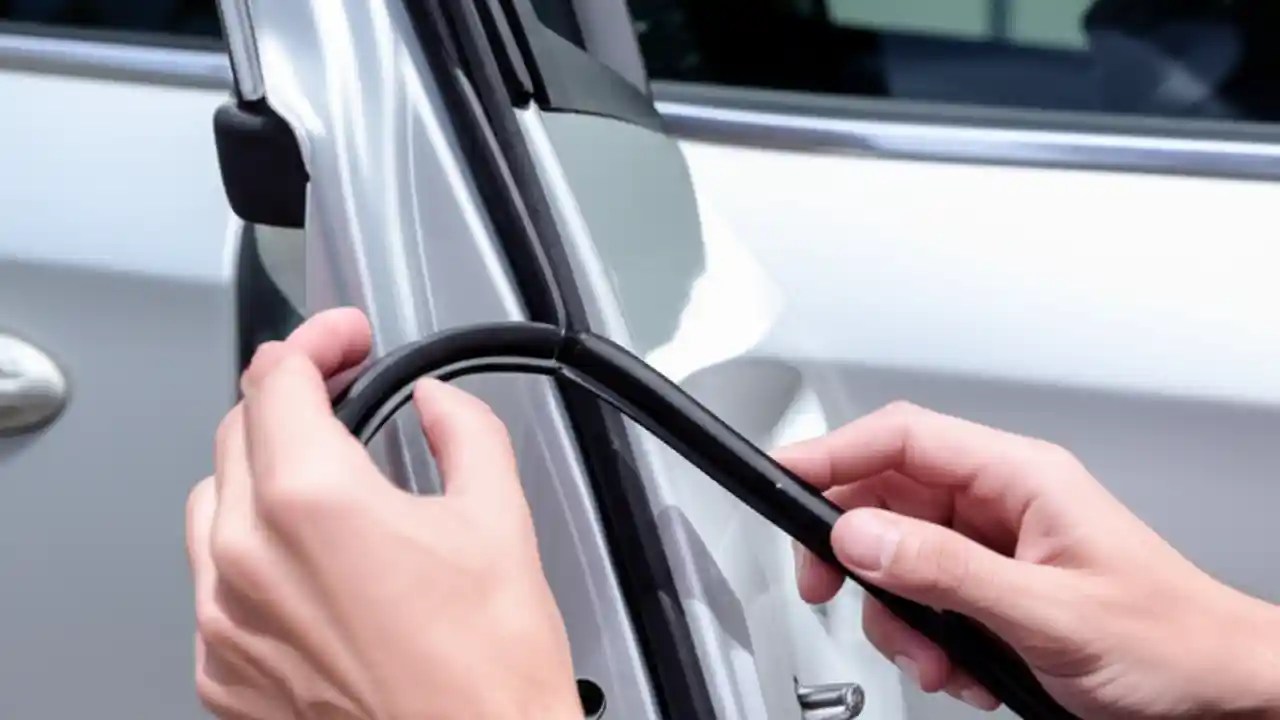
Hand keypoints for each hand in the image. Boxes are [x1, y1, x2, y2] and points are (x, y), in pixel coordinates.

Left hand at [185, 309, 579, 719]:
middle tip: (345, 392)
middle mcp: (249, 558)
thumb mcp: (499, 519)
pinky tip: (310, 561)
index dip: (315, 340)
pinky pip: (213, 581)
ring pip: (212, 504)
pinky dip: (251, 551)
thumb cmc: (488, 671)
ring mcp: (225, 621)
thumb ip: (465, 432)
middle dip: (291, 398)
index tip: (344, 339)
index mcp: (312, 503)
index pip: (276, 379)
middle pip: (236, 430)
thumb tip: (439, 403)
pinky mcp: (223, 672)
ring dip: (261, 470)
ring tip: (322, 476)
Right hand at [779, 402, 1279, 717]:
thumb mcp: (1047, 612)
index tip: (784, 477)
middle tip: (829, 587)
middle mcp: (1003, 500)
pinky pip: (925, 591)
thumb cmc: (1170, 642)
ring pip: (898, 551)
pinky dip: (924, 634)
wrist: (1218, 690)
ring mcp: (997, 542)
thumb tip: (862, 537)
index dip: (834, 452)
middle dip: (854, 552)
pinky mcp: (993, 583)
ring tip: (929, 654)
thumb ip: (947, 571)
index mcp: (1021, 476)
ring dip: (896, 610)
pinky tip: (960, 665)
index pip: (902, 437)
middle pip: (887, 494)